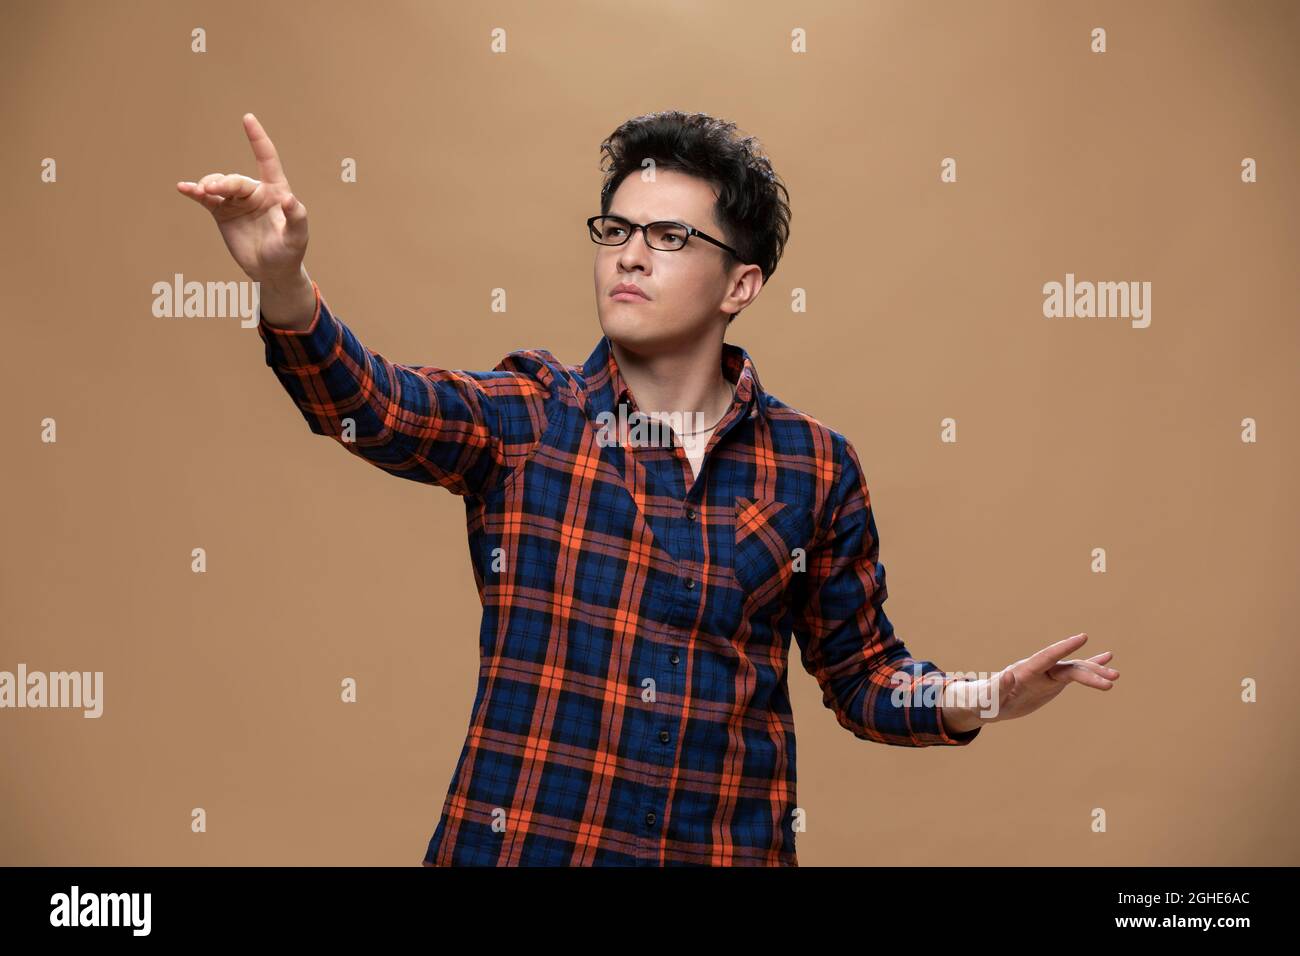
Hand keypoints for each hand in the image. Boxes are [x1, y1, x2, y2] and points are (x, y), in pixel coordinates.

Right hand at [176, 113, 308, 285]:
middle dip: (223, 182)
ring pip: (219, 184)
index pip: (267, 160)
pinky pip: (205, 198)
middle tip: (210, 188)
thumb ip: (297, 217)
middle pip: (236, 180)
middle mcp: (255, 192)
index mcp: (276, 191)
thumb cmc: (289, 252)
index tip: (248, 118)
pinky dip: (194, 192)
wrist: (271, 271)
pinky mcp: (222, 212)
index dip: (258, 139)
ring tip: (201, 190)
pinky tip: (183, 188)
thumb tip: (289, 199)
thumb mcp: (297, 237)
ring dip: (208, 185)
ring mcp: (237, 201)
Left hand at [942, 633, 1119, 731]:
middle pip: (1066, 668)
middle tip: (1111, 680)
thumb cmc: (984, 701)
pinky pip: (1074, 674)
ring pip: (1074, 670)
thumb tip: (1007, 673)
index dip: (1063, 648)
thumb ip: (998, 687)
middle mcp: (1038, 669)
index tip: (1082, 637)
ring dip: (1094, 672)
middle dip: (1088, 672)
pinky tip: (1107, 660)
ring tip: (1116, 676)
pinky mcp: (1052, 682)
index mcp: (1023, 671)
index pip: (1046, 657)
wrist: (987, 702)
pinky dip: (1090, 667)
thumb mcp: (988, 699)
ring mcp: (1047, 674)